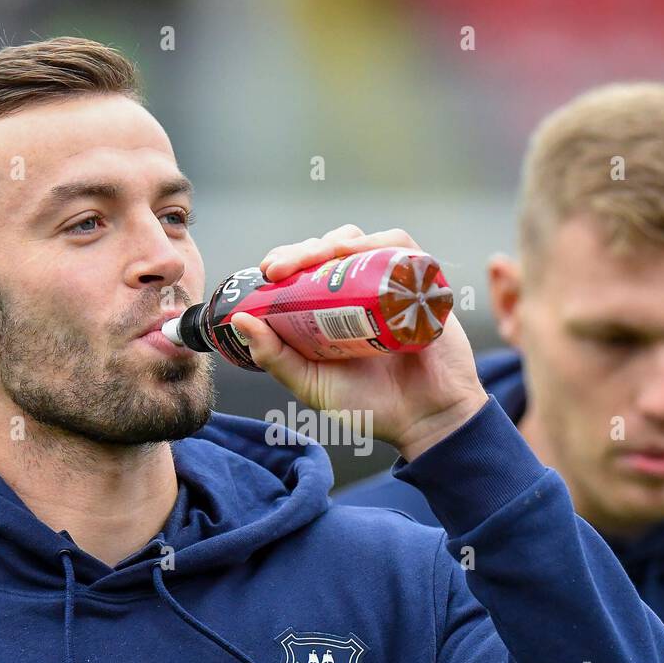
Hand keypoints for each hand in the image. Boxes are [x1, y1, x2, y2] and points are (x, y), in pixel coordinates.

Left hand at [231, 224, 488, 460]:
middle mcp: (362, 291)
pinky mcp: (424, 283)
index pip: (306, 269)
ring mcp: (392, 285)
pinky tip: (357, 254)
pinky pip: (403, 248)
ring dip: (334, 242)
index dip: (286, 261)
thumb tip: (238, 320)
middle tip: (279, 268)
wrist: (425, 420)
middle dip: (302, 250)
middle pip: (330, 249)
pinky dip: (379, 244)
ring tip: (316, 259)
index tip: (266, 271)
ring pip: (362, 242)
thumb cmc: (370, 406)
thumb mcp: (311, 384)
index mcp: (333, 310)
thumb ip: (276, 357)